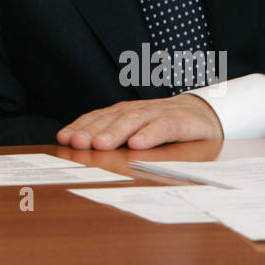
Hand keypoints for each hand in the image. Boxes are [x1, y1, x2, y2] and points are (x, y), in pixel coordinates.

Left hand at [57, 94, 223, 149]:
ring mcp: (157, 114)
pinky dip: (149, 135)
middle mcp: (136, 111)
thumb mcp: (135, 132)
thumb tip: (83, 153)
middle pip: (111, 119)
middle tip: (77, 143)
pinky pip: (162, 127)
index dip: (80, 127)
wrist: (201, 114)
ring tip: (101, 144)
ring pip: (133, 121)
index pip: (97, 118)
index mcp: (122, 113)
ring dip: (115, 132)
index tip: (64, 138)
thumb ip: (114, 139)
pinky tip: (138, 145)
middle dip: (92, 130)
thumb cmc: (160, 125)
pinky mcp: (178, 122)